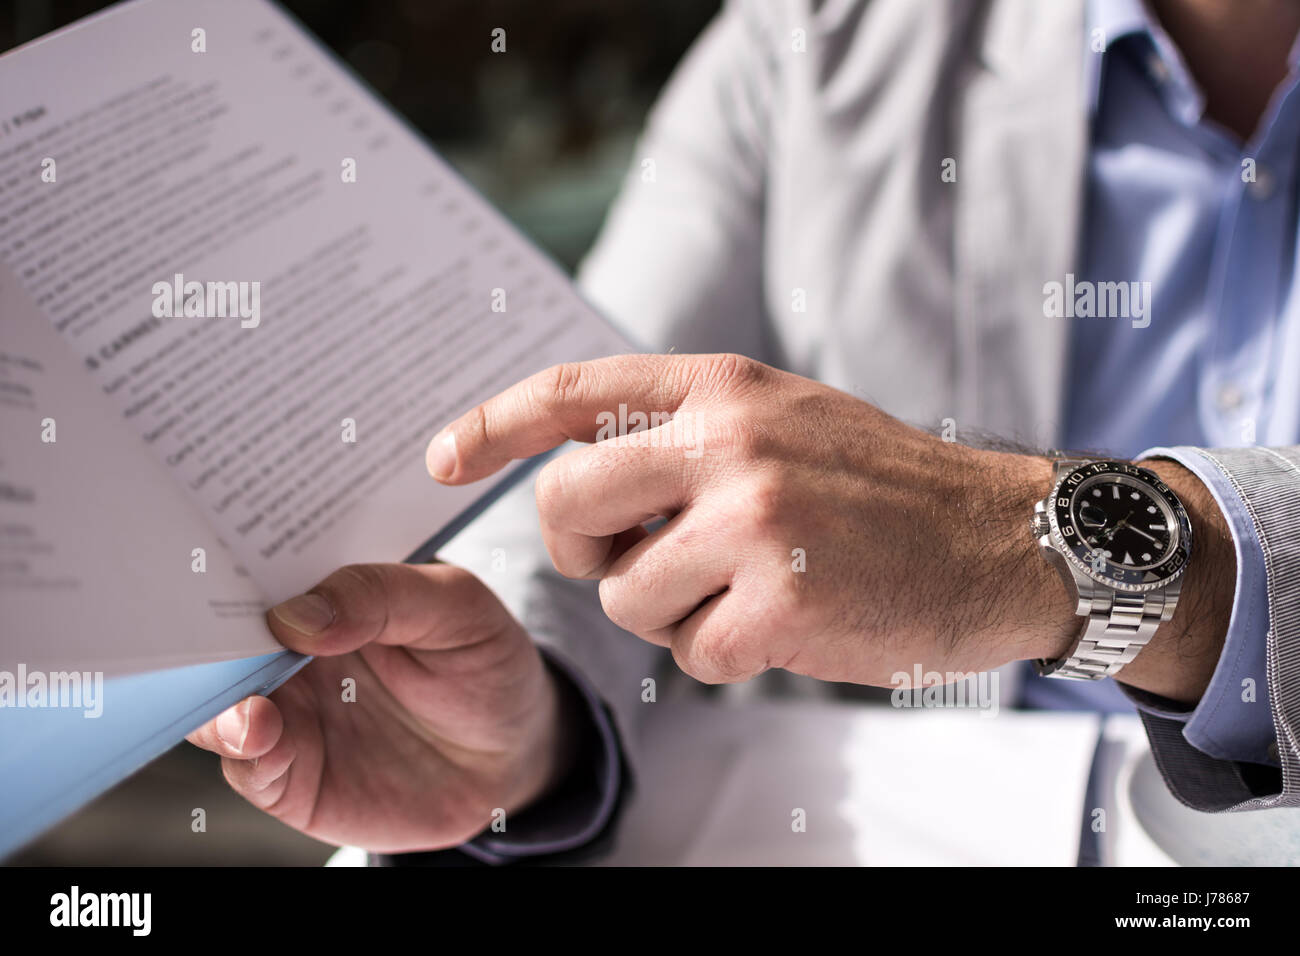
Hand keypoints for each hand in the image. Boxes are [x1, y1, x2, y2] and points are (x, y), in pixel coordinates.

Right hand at [187, 563, 577, 852]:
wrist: (514, 753)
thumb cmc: (483, 662)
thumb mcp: (456, 607)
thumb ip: (383, 596)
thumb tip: (295, 615)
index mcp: (321, 598)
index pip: (254, 571)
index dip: (222, 560)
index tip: (203, 553)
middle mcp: (290, 656)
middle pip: (218, 642)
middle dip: (195, 635)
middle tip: (184, 631)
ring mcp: (288, 716)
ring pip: (218, 706)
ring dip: (214, 700)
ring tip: (242, 699)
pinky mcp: (294, 778)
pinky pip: (251, 767)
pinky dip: (246, 751)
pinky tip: (260, 735)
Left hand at [426, 353, 1081, 686]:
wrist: (1001, 536)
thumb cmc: (884, 485)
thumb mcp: (785, 417)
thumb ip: (688, 430)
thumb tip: (580, 473)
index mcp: (723, 386)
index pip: (574, 392)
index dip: (494, 423)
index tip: (441, 460)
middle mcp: (728, 441)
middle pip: (564, 506)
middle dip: (580, 553)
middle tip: (629, 563)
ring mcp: (753, 520)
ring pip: (623, 598)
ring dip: (668, 614)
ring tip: (743, 591)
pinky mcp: (780, 602)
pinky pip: (688, 655)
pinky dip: (720, 656)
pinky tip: (781, 628)